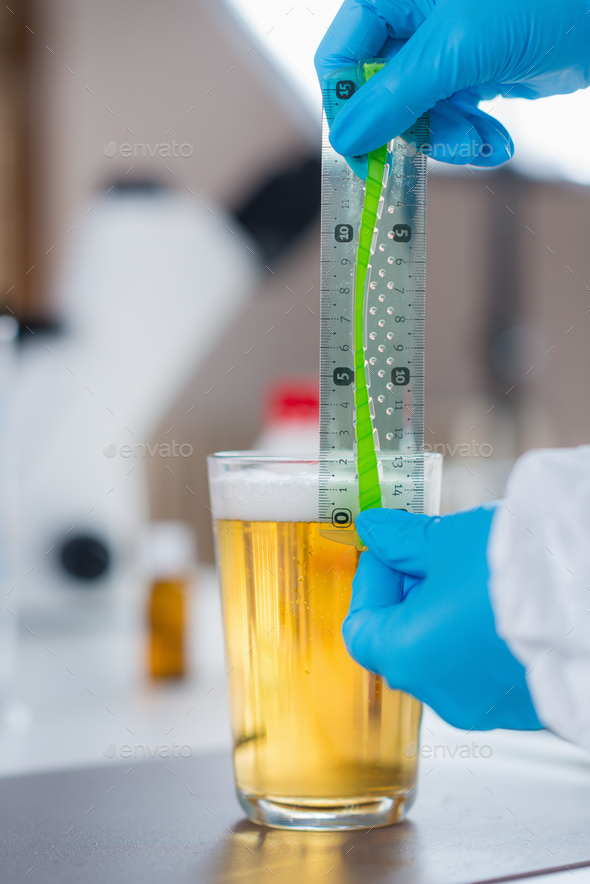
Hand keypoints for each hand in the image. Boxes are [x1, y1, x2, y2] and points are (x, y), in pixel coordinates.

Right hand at [315, 0, 589, 166]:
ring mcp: (444, 48)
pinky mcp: (472, 73)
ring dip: (446, 140)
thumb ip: (392, 97)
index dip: (347, 104)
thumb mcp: (453, 50)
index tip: (360, 148)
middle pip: (378, 92)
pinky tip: (493, 142)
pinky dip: (470, 138)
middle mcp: (414, 17)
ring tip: (476, 144)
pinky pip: (450, 119)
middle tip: (435, 148)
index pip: (342, 53)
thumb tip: (345, 138)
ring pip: (416, 115)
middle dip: (409, 128)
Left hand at [343, 506, 542, 729]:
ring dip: (443, 614)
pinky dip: (478, 638)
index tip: (390, 552)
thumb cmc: (519, 573)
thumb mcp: (447, 541)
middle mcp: (440, 694)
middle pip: (402, 643)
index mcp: (406, 657)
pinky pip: (483, 671)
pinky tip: (499, 601)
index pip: (361, 627)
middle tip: (428, 554)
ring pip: (443, 658)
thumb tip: (376, 530)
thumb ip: (403, 541)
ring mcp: (485, 706)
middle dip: (409, 594)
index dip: (372, 583)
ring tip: (469, 572)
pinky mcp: (523, 707)